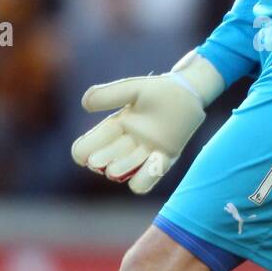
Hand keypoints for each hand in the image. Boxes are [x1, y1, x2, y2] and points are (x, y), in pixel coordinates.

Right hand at [71, 51, 223, 194]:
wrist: (189, 93)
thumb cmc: (160, 90)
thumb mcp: (132, 88)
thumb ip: (109, 94)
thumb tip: (84, 104)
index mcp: (114, 126)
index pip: (87, 147)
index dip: (82, 152)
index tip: (86, 154)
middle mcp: (126, 143)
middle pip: (102, 162)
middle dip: (102, 159)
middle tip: (103, 158)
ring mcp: (144, 154)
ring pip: (121, 172)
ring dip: (121, 168)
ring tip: (127, 160)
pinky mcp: (163, 160)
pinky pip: (144, 181)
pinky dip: (144, 177)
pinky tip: (156, 158)